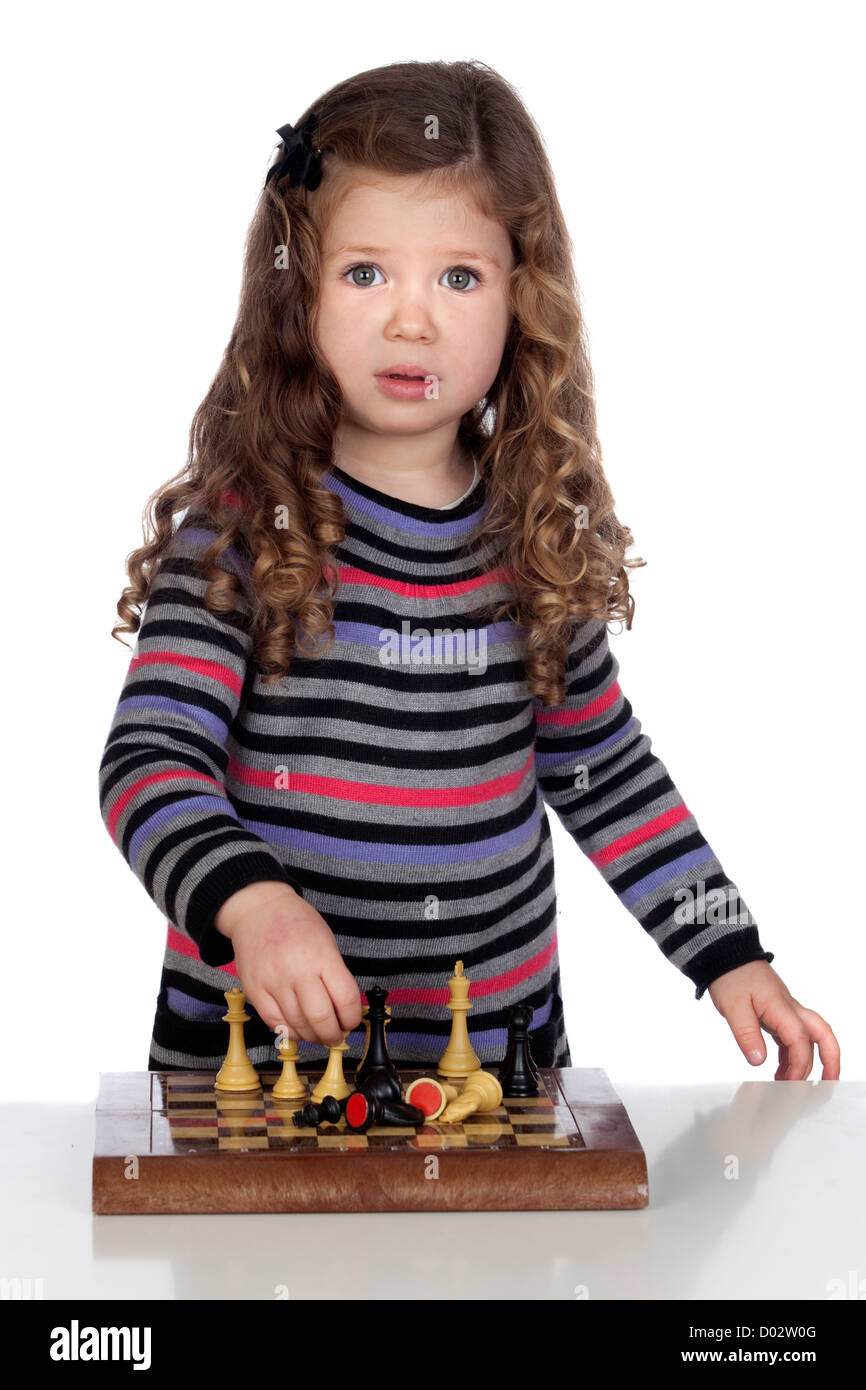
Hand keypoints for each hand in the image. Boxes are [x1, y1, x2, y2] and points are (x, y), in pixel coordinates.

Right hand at [217, 883, 363, 1047]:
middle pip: (321, 1018)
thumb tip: (344, 1009)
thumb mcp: (327, 941)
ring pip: (297, 1025)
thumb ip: (335, 974)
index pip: (346, 999)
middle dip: (333, 1035)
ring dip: (312, 1037)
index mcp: (322, 956)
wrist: (259, 910)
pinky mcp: (254, 990)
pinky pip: (274, 1023)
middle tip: (336, 1036)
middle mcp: (297, 970)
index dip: (352, 1018)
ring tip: (318, 1034)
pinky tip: (298, 1030)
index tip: (351, 1022)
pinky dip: (289, 1032)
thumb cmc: (296, 923)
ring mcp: (273, 981)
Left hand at [707, 960, 839, 1078]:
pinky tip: (781, 1071)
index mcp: (781, 1006)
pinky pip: (792, 1037)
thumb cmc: (731, 975)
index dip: (799, 1064)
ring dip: (807, 1062)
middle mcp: (789, 1008)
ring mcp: (785, 1011)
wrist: (726, 956)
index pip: (800, 1039)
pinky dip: (791, 1056)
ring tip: (793, 1086)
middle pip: (822, 1034)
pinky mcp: (777, 1013)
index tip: (789, 1083)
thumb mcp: (733, 1007)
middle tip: (827, 1084)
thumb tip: (758, 1060)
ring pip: (809, 1038)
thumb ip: (746, 1034)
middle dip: (830, 1061)